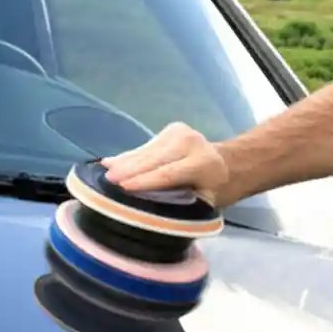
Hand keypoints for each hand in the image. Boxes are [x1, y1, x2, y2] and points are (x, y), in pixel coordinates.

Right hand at [101, 122, 230, 205]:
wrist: (226, 163)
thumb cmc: (213, 191)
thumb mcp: (202, 201)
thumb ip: (179, 200)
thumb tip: (149, 203)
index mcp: (203, 163)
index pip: (168, 173)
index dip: (144, 180)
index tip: (123, 187)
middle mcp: (192, 142)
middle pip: (154, 158)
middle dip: (129, 168)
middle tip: (108, 179)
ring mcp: (181, 132)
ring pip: (148, 149)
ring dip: (126, 161)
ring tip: (106, 171)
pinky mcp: (172, 128)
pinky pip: (147, 145)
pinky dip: (130, 155)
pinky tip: (114, 161)